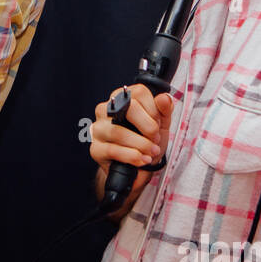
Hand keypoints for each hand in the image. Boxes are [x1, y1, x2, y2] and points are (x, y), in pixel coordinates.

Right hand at [89, 84, 172, 219]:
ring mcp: (98, 129)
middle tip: (155, 138)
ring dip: (141, 144)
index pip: (139, 92)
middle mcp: (106, 110)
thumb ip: (164, 110)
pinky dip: (132, 156)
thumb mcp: (161, 125)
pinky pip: (113, 150)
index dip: (153, 109)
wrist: (139, 169)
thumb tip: (164, 98)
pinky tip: (141, 159)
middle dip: (148, 126)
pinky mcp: (96, 149)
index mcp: (123, 99)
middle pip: (128, 108)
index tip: (158, 123)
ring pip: (118, 131)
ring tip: (151, 152)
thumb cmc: (147, 141)